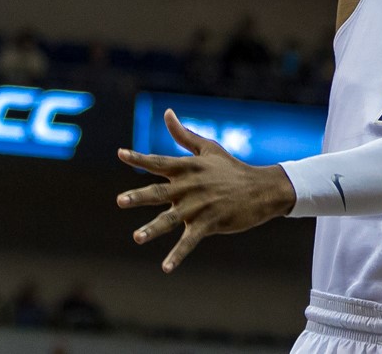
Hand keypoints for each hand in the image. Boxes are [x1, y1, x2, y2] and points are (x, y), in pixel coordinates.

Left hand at [116, 110, 297, 272]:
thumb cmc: (231, 168)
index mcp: (188, 167)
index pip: (159, 162)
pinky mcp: (210, 223)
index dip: (139, 158)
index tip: (120, 154)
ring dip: (153, 228)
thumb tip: (167, 113)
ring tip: (137, 237)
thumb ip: (183, 135)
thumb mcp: (208, 148)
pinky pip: (190, 241)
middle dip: (139, 196)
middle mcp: (190, 186)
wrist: (261, 189)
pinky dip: (178, 255)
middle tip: (120, 201)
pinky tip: (166, 268)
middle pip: (159, 191)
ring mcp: (199, 206)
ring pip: (171, 219)